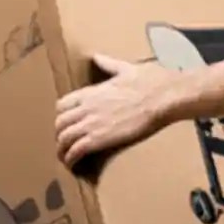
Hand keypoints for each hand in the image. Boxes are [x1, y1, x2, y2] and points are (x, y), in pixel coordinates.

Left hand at [55, 54, 180, 170]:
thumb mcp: (126, 68)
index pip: (62, 104)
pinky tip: (73, 165)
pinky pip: (76, 150)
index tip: (67, 123)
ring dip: (61, 150)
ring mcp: (92, 123)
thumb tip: (97, 57)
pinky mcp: (101, 139)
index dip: (62, 115)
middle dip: (59, 134)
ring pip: (64, 138)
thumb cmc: (151, 81)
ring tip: (65, 158)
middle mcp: (87, 107)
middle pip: (60, 123)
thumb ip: (108, 64)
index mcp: (92, 91)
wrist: (164, 97)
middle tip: (65, 143)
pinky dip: (71, 159)